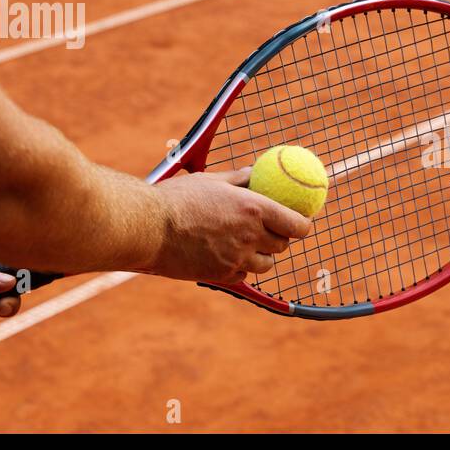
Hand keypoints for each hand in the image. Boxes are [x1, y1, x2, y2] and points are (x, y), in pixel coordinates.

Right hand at [150, 167, 311, 283]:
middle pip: (282, 245)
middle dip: (279, 238)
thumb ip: (239, 179)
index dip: (302, 225)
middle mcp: (250, 236)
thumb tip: (255, 173)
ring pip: (265, 264)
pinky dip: (239, 268)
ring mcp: (237, 259)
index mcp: (254, 209)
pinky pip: (243, 275)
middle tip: (269, 231)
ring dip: (261, 255)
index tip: (300, 222)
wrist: (147, 228)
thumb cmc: (176, 200)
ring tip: (245, 243)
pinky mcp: (222, 276)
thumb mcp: (211, 181)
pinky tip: (225, 255)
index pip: (297, 225)